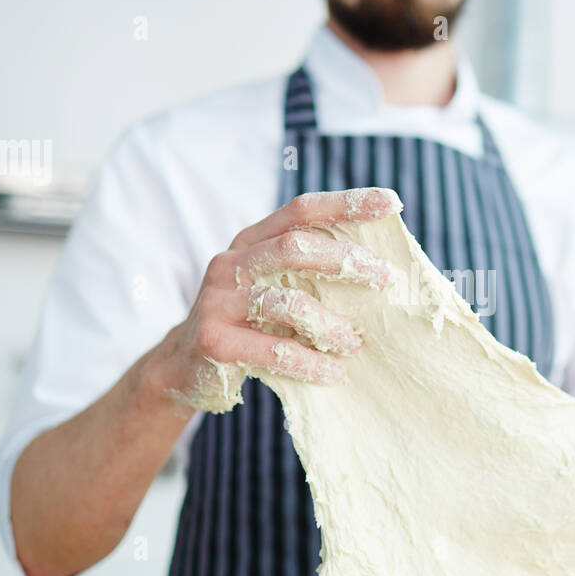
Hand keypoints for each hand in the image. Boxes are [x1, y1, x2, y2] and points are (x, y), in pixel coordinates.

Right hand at [150, 188, 400, 403]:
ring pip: (283, 303)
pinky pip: (270, 349)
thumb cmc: (247, 323)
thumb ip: (307, 273)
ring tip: (355, 343)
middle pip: (293, 247)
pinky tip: (332, 373)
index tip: (391, 202)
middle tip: (385, 278)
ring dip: (328, 323)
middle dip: (344, 261)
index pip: (301, 210)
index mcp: (251, 241)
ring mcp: (218, 300)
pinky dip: (308, 362)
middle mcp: (231, 263)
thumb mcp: (272, 288)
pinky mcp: (213, 340)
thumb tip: (379, 268)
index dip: (345, 204)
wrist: (184, 366)